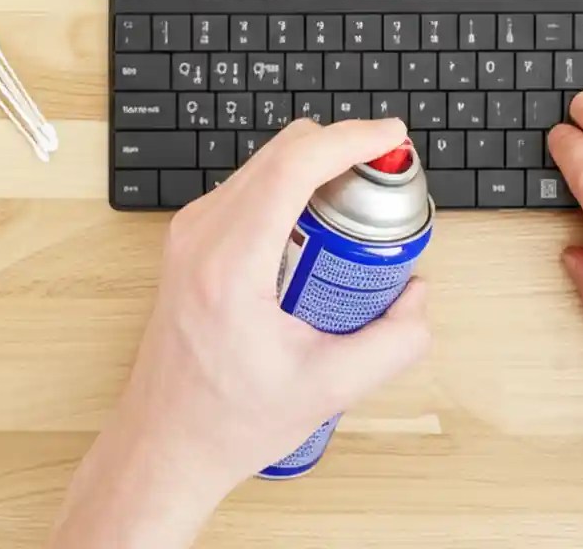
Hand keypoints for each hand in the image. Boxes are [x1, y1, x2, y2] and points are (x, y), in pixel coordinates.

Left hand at [51, 119, 430, 548]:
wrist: (164, 444)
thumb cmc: (228, 421)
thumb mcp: (330, 389)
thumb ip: (393, 342)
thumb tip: (418, 294)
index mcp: (230, 267)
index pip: (293, 167)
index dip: (351, 139)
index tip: (393, 137)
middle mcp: (200, 238)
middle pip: (282, 153)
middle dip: (344, 153)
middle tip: (388, 184)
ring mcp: (190, 234)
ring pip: (266, 164)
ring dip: (318, 171)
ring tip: (359, 213)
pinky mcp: (190, 242)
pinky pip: (251, 188)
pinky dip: (294, 191)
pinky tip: (321, 233)